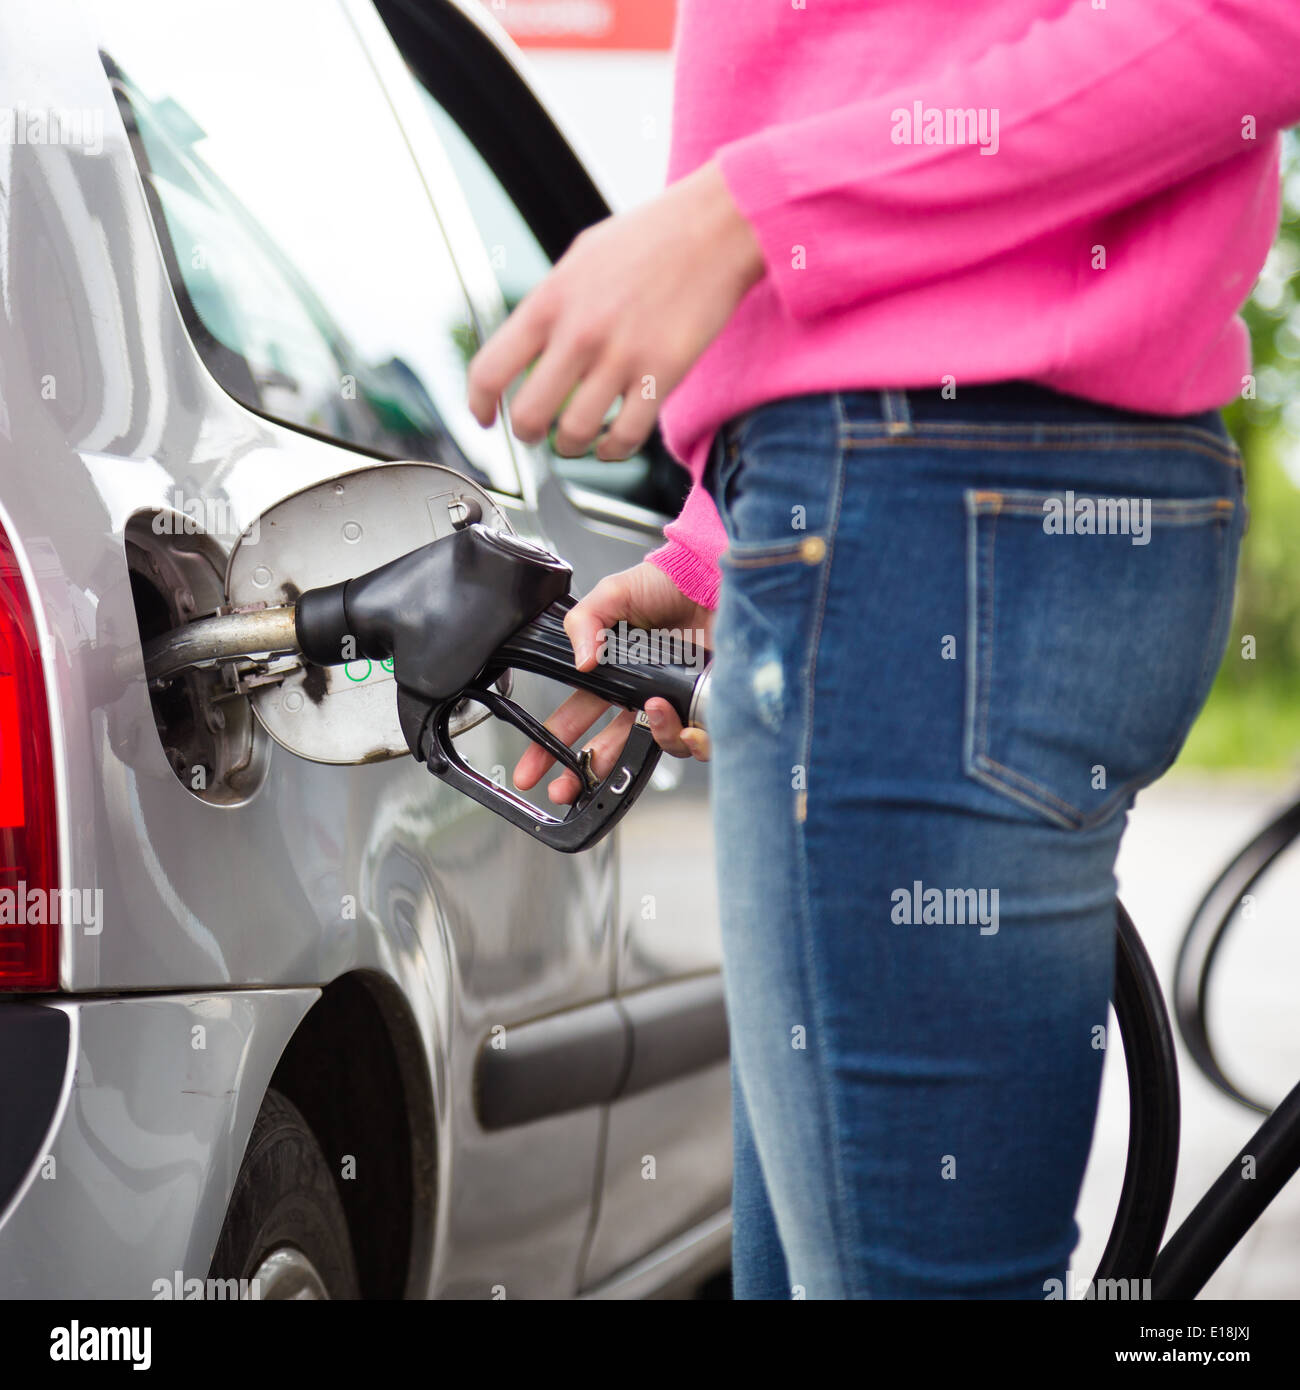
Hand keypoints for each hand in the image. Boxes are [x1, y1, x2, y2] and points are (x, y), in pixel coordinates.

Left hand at [466, 159, 763, 459]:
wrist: (716, 227)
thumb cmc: (651, 237)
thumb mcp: (581, 258)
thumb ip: (551, 303)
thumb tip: (528, 344)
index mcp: (550, 301)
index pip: (490, 370)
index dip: (478, 405)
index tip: (485, 417)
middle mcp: (580, 332)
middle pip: (529, 416)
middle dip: (528, 436)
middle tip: (538, 435)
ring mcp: (622, 356)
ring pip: (575, 435)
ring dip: (572, 447)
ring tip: (578, 440)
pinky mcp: (663, 374)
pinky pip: (626, 435)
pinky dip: (613, 450)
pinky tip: (612, 443)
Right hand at [512, 562, 713, 804]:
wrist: (714, 577)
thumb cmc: (668, 582)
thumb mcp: (614, 593)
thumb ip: (585, 622)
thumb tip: (580, 662)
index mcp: (613, 675)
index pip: (576, 717)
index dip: (552, 746)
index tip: (531, 771)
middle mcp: (642, 695)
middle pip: (610, 748)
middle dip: (585, 775)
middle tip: (565, 790)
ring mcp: (675, 704)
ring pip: (656, 746)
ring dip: (652, 736)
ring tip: (653, 710)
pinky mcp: (707, 708)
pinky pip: (697, 742)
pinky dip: (691, 738)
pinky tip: (687, 719)